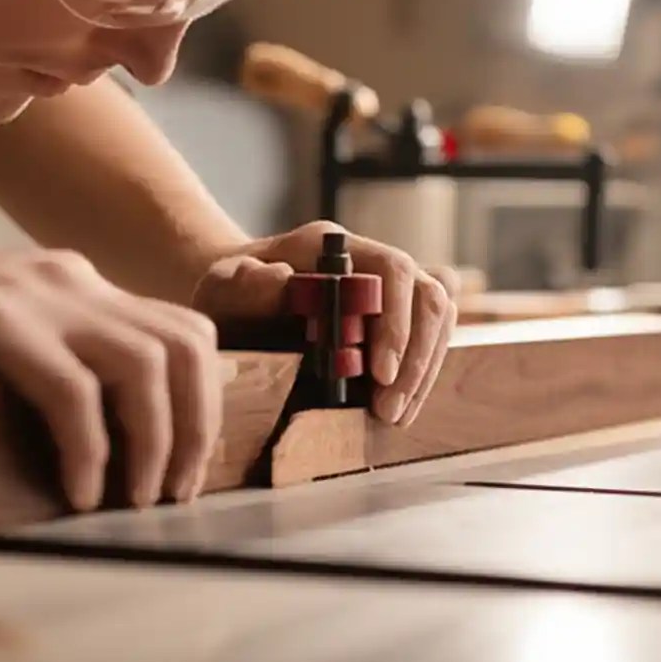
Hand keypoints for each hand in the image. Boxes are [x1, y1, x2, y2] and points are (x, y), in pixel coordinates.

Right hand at [0, 205, 222, 510]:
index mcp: (80, 284)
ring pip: (144, 367)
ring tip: (134, 498)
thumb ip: (60, 351)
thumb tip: (111, 425)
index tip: (187, 466)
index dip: (203, 402)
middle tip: (173, 491)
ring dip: (154, 442)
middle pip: (184, 347)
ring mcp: (33, 297)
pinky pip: (70, 393)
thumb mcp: (7, 327)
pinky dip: (87, 449)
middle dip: (195, 427)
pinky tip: (77, 491)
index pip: (183, 333)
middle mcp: (72, 281)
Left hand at [192, 221, 457, 425]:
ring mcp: (390, 287)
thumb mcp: (222, 288)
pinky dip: (423, 373)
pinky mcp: (397, 315)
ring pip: (438, 317)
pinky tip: (400, 406)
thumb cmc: (230, 295)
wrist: (237, 302)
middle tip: (390, 410)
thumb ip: (243, 283)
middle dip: (417, 358)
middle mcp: (371, 259)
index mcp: (333, 246)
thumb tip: (282, 279)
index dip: (396, 321)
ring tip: (394, 415)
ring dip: (424, 371)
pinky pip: (432, 335)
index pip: (392, 269)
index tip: (380, 374)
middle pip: (427, 295)